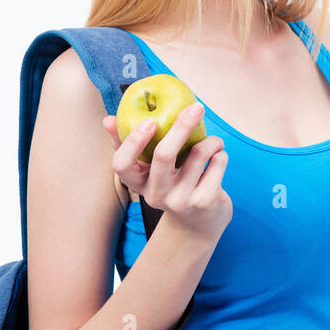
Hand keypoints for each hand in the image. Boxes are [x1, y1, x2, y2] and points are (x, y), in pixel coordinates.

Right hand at [102, 102, 232, 242]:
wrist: (199, 223)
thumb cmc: (172, 184)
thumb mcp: (150, 170)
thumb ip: (130, 144)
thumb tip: (108, 119)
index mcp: (138, 183)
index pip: (122, 164)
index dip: (133, 141)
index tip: (149, 121)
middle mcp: (156, 194)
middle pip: (163, 155)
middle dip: (181, 126)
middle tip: (196, 107)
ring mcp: (180, 200)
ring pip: (198, 154)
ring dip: (211, 140)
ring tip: (214, 141)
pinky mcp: (204, 202)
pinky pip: (216, 164)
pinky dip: (221, 154)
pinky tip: (219, 157)